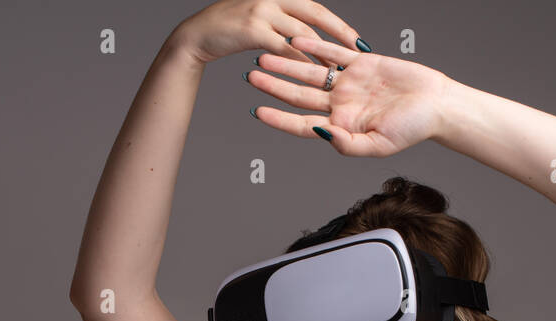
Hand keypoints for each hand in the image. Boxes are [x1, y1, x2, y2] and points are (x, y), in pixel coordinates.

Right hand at [171, 0, 362, 68]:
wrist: (197, 34)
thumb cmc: (229, 31)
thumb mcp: (259, 18)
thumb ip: (282, 23)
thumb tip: (307, 41)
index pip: (315, 8)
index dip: (338, 24)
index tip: (357, 40)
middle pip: (315, 15)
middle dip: (340, 33)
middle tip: (357, 52)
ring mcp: (263, 11)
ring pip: (301, 34)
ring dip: (320, 55)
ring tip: (335, 72)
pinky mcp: (253, 29)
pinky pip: (283, 48)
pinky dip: (298, 62)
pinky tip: (309, 76)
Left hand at [248, 34, 453, 156]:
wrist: (437, 104)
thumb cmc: (412, 129)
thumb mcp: (378, 145)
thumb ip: (347, 144)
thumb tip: (322, 134)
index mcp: (341, 126)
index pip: (302, 124)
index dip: (279, 118)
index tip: (257, 111)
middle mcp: (341, 105)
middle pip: (299, 95)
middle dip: (274, 85)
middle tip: (252, 76)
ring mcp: (349, 83)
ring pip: (310, 72)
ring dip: (287, 64)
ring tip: (264, 56)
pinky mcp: (361, 63)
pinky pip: (333, 52)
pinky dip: (314, 46)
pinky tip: (295, 40)